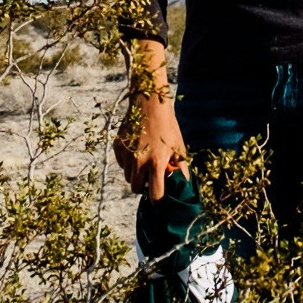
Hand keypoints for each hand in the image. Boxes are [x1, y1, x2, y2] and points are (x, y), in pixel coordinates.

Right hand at [115, 39, 184, 200]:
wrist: (149, 103)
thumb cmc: (168, 125)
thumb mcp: (178, 145)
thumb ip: (181, 166)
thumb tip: (184, 184)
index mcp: (156, 162)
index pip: (154, 194)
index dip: (158, 199)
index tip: (160, 197)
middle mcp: (139, 161)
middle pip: (136, 189)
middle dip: (144, 187)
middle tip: (151, 178)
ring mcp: (126, 154)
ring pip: (128, 177)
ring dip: (136, 175)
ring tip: (145, 161)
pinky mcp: (118, 147)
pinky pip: (121, 164)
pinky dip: (128, 163)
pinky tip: (137, 151)